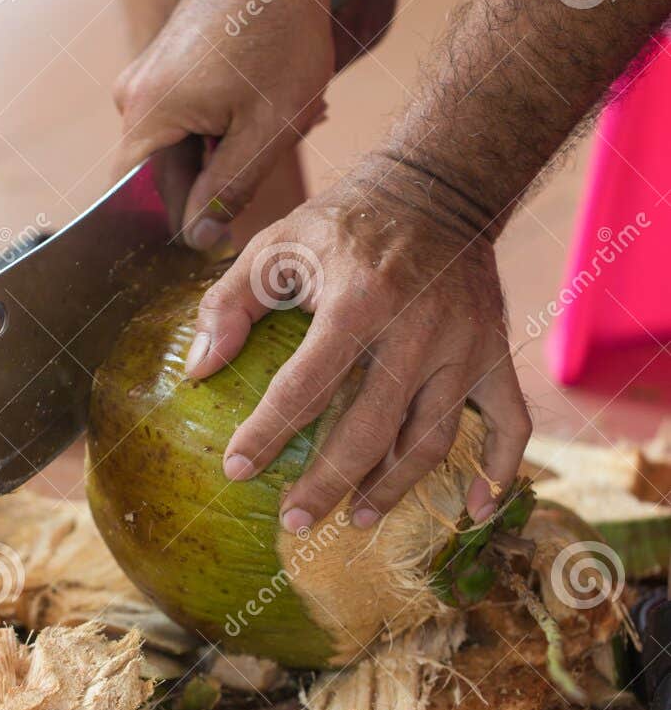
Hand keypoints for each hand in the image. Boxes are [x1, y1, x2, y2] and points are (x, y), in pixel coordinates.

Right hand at [112, 0, 336, 248]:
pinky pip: (191, 111)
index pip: (138, 198)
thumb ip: (228, 190)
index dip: (181, 221)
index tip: (227, 223)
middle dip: (221, 172)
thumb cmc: (279, 34)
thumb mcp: (267, 129)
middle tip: (273, 145)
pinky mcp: (168, 61)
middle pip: (165, 171)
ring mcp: (148, 74)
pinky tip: (268, 96)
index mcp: (145, 115)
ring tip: (278, 113)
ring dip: (233, 142)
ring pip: (186, 140)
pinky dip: (231, 115)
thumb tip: (199, 239)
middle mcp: (132, 95)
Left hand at [185, 160, 530, 530]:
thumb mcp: (276, 243)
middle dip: (328, 483)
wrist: (437, 186)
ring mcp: (464, 347)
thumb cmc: (345, 222)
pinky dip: (498, 472)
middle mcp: (418, 330)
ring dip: (392, 488)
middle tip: (294, 522)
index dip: (267, 433)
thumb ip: (230, 303)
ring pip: (431, 439)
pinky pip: (510, 423)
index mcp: (358, 300)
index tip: (236, 470)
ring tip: (355, 517)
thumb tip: (200, 369)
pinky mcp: (495, 353)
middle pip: (371, 430)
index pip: (305, 385)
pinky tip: (473, 512)